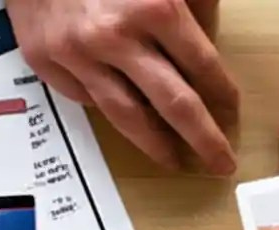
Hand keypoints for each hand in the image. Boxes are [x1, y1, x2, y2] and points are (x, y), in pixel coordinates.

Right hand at [7, 0, 238, 174]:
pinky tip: (128, 117)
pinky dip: (109, 106)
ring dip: (157, 144)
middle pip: (174, 103)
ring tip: (176, 160)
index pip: (203, 66)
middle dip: (204, 139)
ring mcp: (78, 54)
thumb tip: (208, 43)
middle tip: (221, 163)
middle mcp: (117, 36)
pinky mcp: (46, 62)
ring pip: (126, 116)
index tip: (232, 113)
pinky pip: (87, 97)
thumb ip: (193, 2)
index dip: (223, 95)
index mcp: (155, 6)